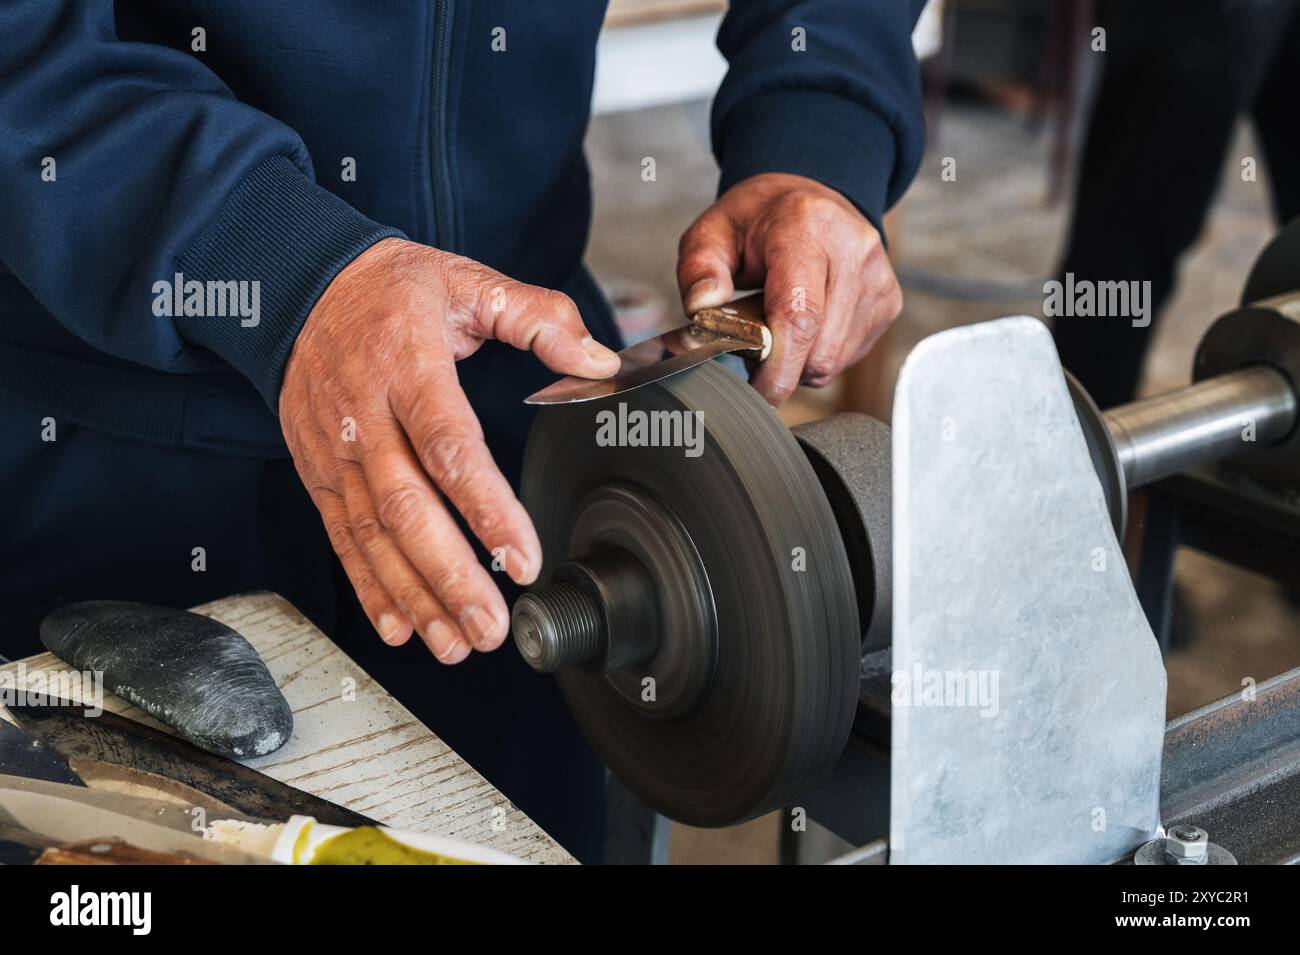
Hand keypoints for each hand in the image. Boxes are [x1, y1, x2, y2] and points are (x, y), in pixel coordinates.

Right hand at [280, 238, 619, 662]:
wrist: (301, 288)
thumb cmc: (393, 290)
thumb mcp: (469, 283)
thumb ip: (538, 318)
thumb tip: (601, 358)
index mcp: (408, 367)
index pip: (449, 448)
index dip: (485, 508)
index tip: (522, 556)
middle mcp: (365, 417)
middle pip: (407, 508)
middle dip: (450, 576)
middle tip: (491, 627)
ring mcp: (336, 451)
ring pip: (373, 535)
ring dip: (414, 595)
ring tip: (455, 643)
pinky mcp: (319, 473)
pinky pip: (343, 537)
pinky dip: (369, 587)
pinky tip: (400, 626)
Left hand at [677, 172, 901, 405]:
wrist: (811, 199)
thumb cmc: (758, 222)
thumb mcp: (712, 232)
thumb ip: (699, 269)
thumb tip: (702, 307)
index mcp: (808, 228)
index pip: (801, 315)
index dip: (778, 367)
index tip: (754, 393)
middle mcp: (854, 251)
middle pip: (819, 349)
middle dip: (781, 366)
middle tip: (754, 344)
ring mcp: (878, 278)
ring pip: (834, 360)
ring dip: (800, 362)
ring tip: (780, 325)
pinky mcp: (889, 302)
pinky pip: (848, 356)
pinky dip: (819, 353)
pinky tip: (807, 324)